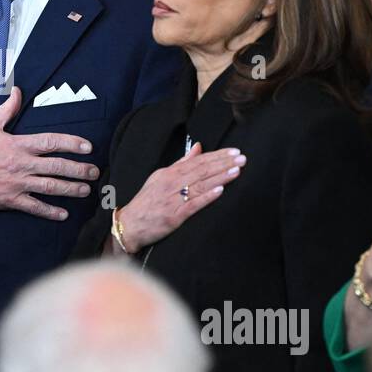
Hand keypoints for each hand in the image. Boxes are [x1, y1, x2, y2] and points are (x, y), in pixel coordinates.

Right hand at [0, 86, 99, 221]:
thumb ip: (7, 109)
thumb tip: (18, 90)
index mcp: (16, 145)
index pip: (50, 142)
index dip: (71, 143)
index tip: (88, 147)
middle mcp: (19, 164)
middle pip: (55, 166)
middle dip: (78, 169)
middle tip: (95, 171)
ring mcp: (15, 184)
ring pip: (49, 187)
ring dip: (70, 189)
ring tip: (86, 190)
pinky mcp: (10, 200)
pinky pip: (33, 207)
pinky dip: (49, 211)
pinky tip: (63, 214)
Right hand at [115, 142, 244, 250]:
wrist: (129, 224)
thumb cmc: (146, 201)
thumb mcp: (160, 177)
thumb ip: (181, 163)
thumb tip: (198, 147)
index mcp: (169, 173)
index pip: (197, 161)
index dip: (217, 156)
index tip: (234, 152)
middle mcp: (171, 183)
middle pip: (201, 170)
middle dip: (223, 164)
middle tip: (242, 158)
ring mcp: (172, 199)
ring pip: (200, 185)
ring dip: (219, 177)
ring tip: (236, 171)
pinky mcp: (174, 215)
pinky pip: (192, 204)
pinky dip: (206, 197)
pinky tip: (219, 191)